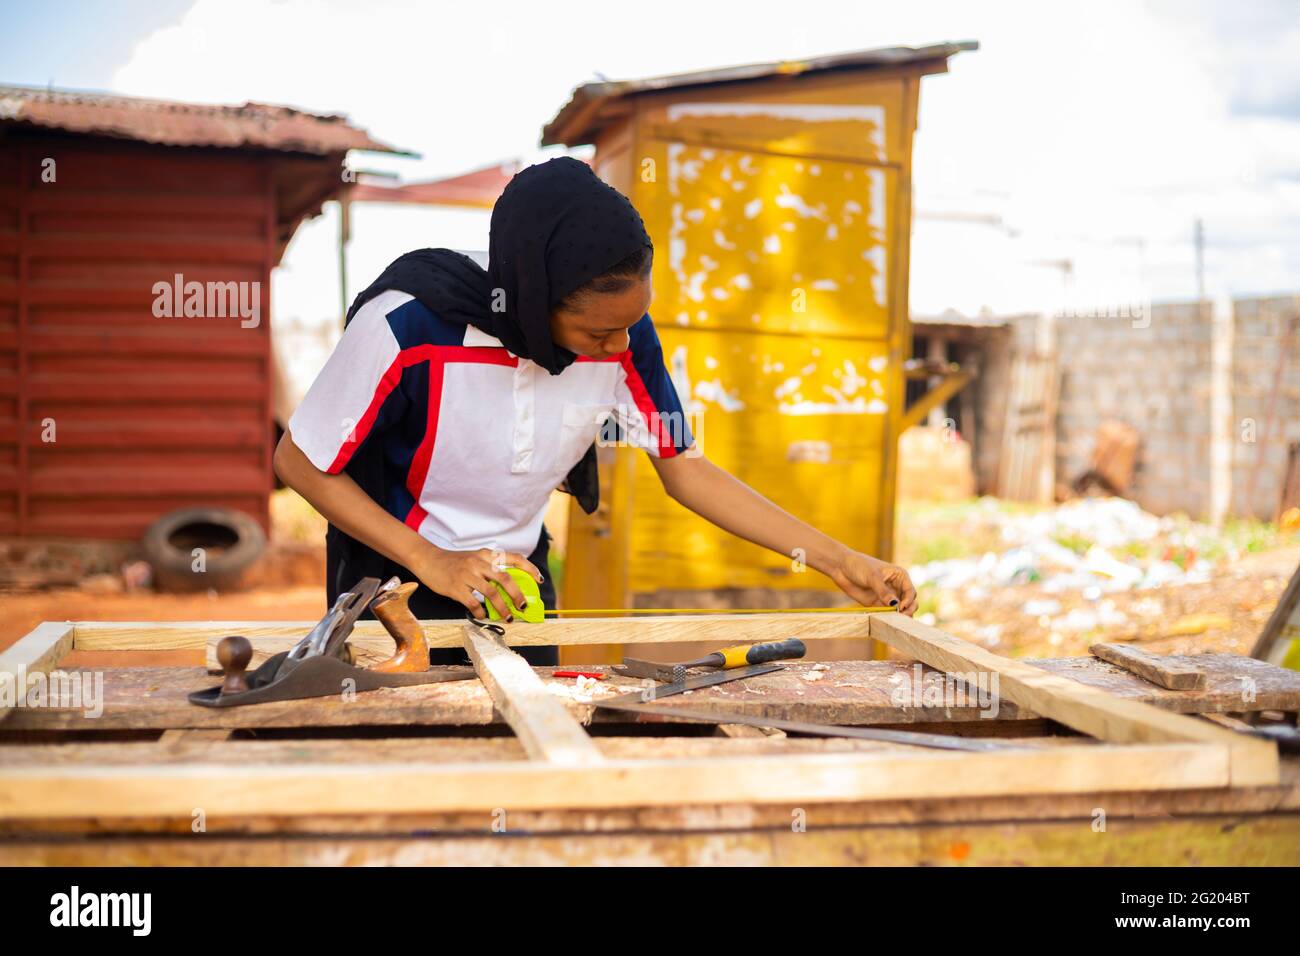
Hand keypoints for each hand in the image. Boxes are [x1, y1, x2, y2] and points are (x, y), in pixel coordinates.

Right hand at [411, 546, 542, 620]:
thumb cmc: (454, 562)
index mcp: (486, 555)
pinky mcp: (456, 587)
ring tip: (508, 618)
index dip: (529, 568)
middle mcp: (479, 563)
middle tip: (523, 607)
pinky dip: (481, 612)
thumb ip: (490, 569)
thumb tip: (508, 589)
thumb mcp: (474, 559)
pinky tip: (483, 616)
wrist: (428, 559)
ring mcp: (467, 575)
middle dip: (517, 595)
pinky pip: (473, 603)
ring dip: (502, 608)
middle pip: (505, 579)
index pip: (513, 558)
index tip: (539, 579)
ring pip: (491, 593)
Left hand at [829, 550, 916, 615]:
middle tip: (902, 616)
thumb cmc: (859, 565)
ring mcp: (887, 596)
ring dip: (900, 616)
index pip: (910, 591)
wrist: (841, 567)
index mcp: (900, 576)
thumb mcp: (872, 577)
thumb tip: (895, 605)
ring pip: (900, 610)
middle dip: (908, 610)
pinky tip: (886, 620)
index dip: (909, 600)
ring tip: (895, 620)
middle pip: (909, 602)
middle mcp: (896, 587)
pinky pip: (887, 613)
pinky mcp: (877, 604)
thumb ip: (883, 591)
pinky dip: (889, 618)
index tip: (902, 606)